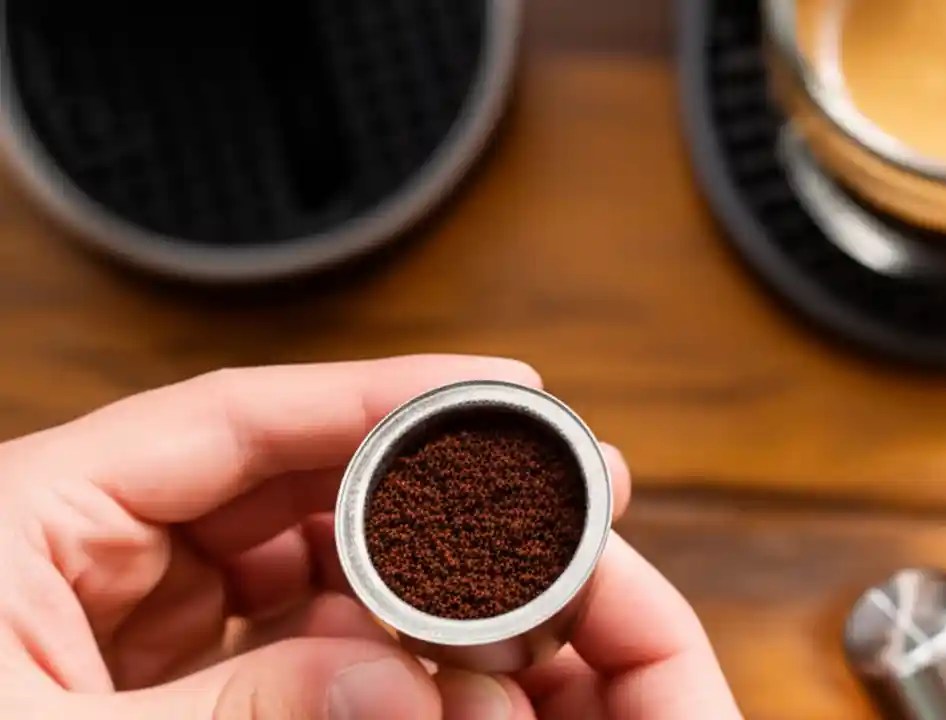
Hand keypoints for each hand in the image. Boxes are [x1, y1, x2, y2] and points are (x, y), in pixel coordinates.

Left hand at [0, 356, 740, 718]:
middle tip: (523, 495)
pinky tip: (422, 669)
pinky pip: (284, 645)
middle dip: (412, 488)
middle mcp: (90, 550)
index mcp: (31, 514)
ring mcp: (131, 620)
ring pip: (300, 569)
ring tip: (490, 597)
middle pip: (288, 482)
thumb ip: (229, 715)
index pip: (235, 417)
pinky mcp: (158, 686)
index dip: (374, 395)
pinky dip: (357, 657)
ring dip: (396, 585)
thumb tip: (388, 685)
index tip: (490, 389)